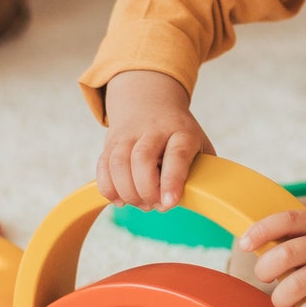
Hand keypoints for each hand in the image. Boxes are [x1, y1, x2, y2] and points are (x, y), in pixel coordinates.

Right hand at [97, 69, 215, 209]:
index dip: (172, 180)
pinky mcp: (111, 142)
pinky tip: (120, 199)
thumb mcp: (199, 143)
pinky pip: (103, 167)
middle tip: (154, 205)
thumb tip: (202, 200)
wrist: (149, 101)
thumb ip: (203, 170)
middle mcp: (154, 131)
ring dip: (126, 191)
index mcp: (182, 132)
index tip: (169, 203)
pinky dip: (108, 188)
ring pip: (118, 163)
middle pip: (142, 159)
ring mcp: (129, 135)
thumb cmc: (179, 133)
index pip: (176, 154)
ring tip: (139, 203)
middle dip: (145, 190)